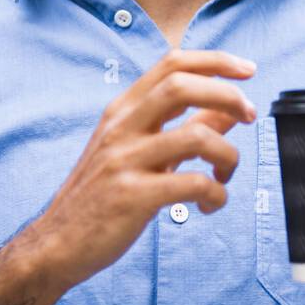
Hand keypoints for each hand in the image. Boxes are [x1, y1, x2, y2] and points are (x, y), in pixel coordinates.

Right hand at [0, 48, 256, 304]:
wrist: (56, 244)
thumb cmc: (103, 196)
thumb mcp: (140, 151)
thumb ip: (184, 127)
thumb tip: (231, 110)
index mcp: (123, 110)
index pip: (172, 64)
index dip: (215, 61)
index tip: (248, 70)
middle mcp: (121, 127)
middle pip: (181, 85)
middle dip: (227, 95)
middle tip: (249, 115)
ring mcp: (124, 161)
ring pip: (196, 137)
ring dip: (228, 155)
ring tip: (225, 175)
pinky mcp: (132, 197)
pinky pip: (192, 184)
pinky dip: (216, 193)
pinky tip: (210, 204)